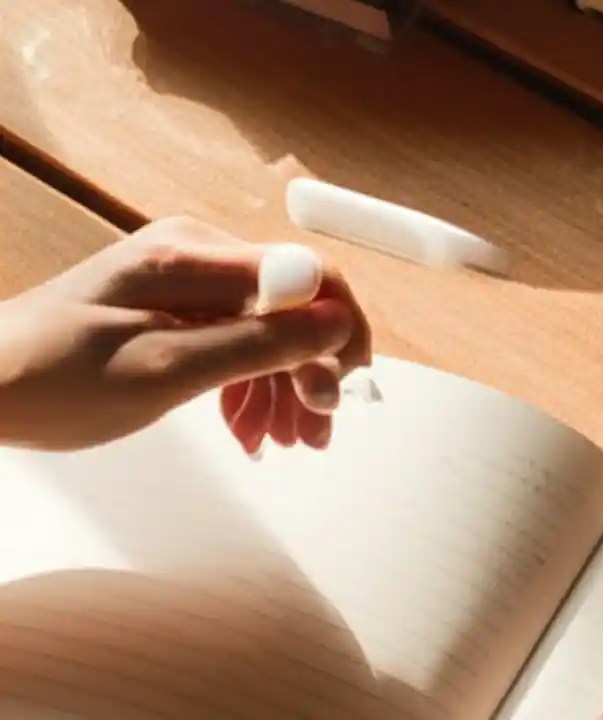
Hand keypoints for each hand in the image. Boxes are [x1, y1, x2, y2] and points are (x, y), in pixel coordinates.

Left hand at [0, 216, 370, 451]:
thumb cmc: (59, 380)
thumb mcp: (168, 370)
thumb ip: (259, 343)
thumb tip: (338, 323)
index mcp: (196, 257)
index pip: (309, 274)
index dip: (341, 329)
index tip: (347, 388)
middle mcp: (198, 255)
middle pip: (292, 305)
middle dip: (311, 371)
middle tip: (313, 435)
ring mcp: (184, 280)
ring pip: (268, 328)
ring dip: (285, 385)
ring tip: (286, 442)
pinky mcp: (171, 306)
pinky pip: (234, 338)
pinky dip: (249, 383)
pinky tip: (249, 428)